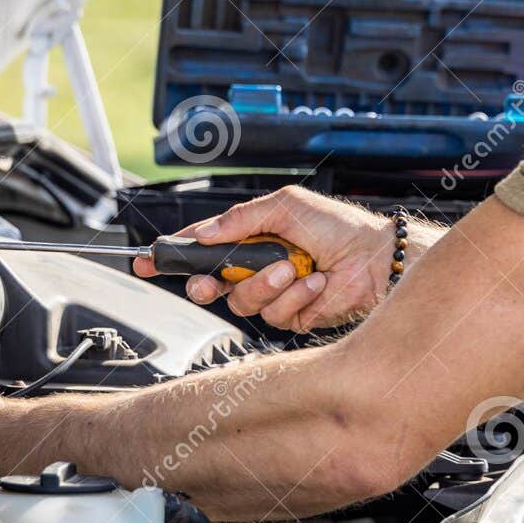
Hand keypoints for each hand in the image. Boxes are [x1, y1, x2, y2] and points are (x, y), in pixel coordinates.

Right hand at [133, 186, 443, 330]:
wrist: (376, 258)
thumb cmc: (337, 225)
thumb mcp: (284, 206)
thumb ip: (239, 220)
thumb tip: (203, 233)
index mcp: (252, 237)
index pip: (204, 247)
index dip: (175, 255)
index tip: (146, 260)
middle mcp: (257, 267)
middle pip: (211, 285)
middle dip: (207, 285)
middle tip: (210, 283)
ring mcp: (274, 293)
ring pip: (241, 302)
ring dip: (265, 284)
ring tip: (293, 267)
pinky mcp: (292, 316)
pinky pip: (274, 314)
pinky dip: (295, 296)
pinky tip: (316, 282)